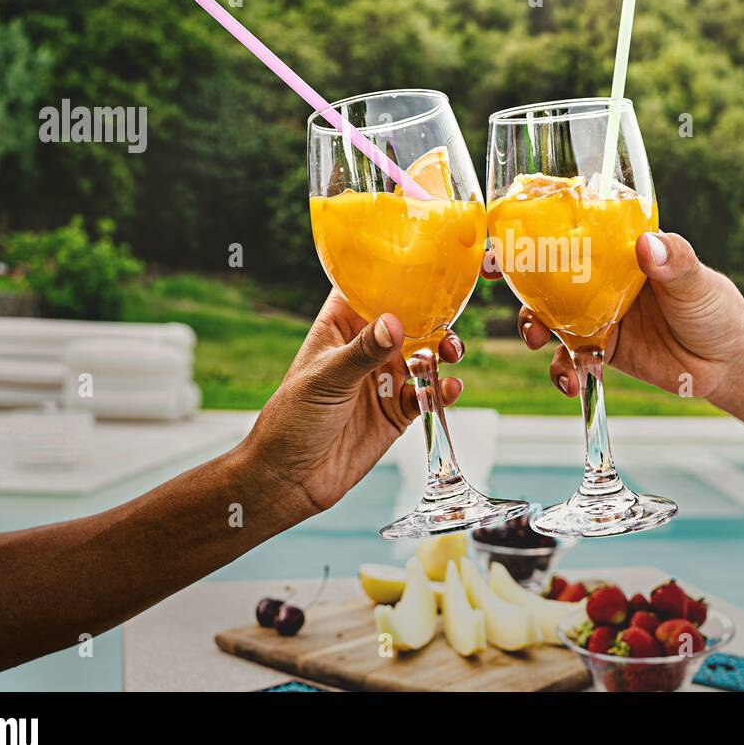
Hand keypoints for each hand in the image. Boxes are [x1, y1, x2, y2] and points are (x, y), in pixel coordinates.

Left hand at [241, 290, 463, 512]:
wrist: (292, 477)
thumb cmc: (292, 420)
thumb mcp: (326, 379)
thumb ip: (362, 352)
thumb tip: (394, 324)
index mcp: (339, 328)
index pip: (368, 289)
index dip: (394, 276)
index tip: (427, 267)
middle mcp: (365, 349)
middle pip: (408, 321)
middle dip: (432, 319)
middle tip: (447, 325)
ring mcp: (383, 379)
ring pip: (424, 356)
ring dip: (442, 353)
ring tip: (451, 355)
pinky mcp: (397, 411)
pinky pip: (428, 394)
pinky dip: (441, 390)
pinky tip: (446, 390)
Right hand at [488, 232, 743, 400]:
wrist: (727, 362)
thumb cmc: (715, 307)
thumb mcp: (698, 282)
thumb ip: (675, 263)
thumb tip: (649, 245)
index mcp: (616, 250)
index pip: (570, 231)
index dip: (532, 230)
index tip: (504, 233)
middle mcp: (598, 280)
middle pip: (544, 275)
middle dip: (517, 280)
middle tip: (498, 282)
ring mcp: (594, 316)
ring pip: (547, 318)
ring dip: (532, 327)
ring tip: (537, 339)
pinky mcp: (599, 351)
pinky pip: (567, 361)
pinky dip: (562, 373)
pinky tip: (574, 382)